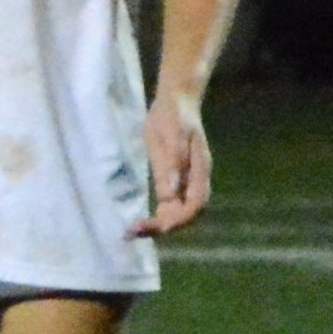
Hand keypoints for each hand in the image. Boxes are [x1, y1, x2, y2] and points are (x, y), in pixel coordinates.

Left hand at [132, 88, 212, 238]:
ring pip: (180, 213)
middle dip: (164, 228)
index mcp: (200, 169)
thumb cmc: (172, 114)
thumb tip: (169, 196)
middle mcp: (198, 179)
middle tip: (132, 233)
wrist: (176, 99)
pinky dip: (159, 217)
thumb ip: (171, 165)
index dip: (176, 221)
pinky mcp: (179, 179)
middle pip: (188, 215)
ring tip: (133, 231)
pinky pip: (173, 205)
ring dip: (160, 226)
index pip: (194, 206)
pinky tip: (142, 221)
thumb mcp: (169, 136)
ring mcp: (190, 180)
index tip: (155, 227)